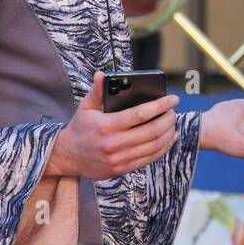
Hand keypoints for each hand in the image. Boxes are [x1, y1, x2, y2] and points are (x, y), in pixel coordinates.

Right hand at [47, 71, 178, 179]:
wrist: (69, 156)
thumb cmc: (81, 127)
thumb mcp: (86, 107)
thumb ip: (97, 91)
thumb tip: (102, 74)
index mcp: (106, 126)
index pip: (140, 114)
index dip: (160, 105)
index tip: (173, 99)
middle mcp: (114, 144)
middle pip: (152, 131)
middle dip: (168, 119)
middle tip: (174, 111)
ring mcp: (119, 159)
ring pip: (154, 146)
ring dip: (169, 133)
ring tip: (174, 122)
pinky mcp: (123, 169)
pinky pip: (150, 158)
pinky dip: (164, 147)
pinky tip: (170, 138)